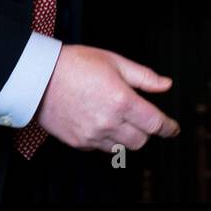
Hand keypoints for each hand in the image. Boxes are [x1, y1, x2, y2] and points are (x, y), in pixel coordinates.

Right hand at [35, 44, 180, 151]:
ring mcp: (92, 135)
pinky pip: (101, 148)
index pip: (154, 123)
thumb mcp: (115, 61)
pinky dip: (107, 140)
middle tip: (143, 118)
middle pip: (141, 140)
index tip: (172, 128)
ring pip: (122, 148)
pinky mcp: (78, 142)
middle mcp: (109, 122)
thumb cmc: (75, 64)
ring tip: (119, 119)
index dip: (168, 127)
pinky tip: (101, 123)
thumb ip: (144, 77)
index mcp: (122, 100)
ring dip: (127, 137)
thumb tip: (165, 85)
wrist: (39, 77)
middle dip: (147, 131)